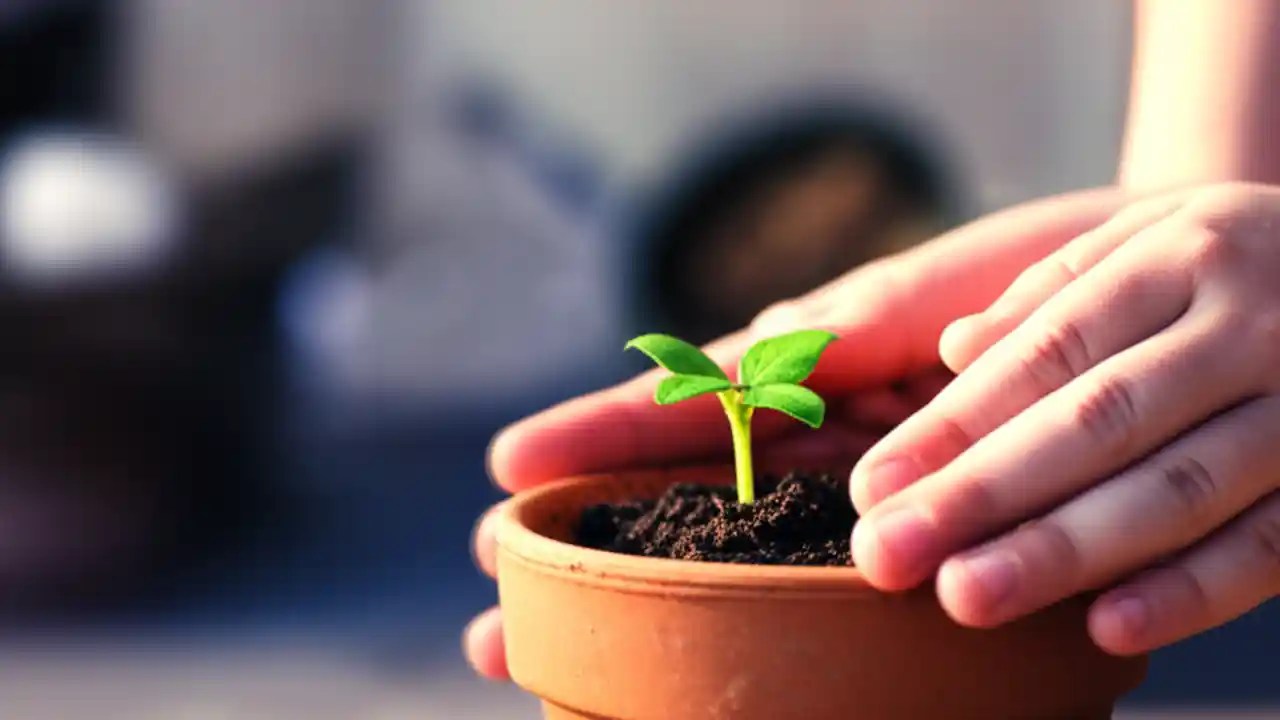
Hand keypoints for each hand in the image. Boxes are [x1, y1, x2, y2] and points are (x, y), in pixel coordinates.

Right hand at [465, 186, 1131, 678]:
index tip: (510, 459)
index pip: (683, 407)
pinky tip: (693, 649)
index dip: (599, 433)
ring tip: (552, 624)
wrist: (1145, 321)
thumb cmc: (1033, 288)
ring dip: (644, 590)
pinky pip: (830, 590)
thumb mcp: (920, 295)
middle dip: (590, 532)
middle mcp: (822, 454)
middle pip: (685, 497)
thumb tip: (733, 355)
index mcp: (808, 380)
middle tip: (498, 575)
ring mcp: (865, 507)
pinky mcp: (921, 548)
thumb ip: (831, 329)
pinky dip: (759, 623)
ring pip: (740, 556)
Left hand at [851, 183, 1279, 655]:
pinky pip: (1271, 545)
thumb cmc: (1238, 262)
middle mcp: (1250, 323)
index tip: (875, 486)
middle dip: (984, 495)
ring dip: (1066, 551)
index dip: (955, 424)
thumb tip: (955, 349)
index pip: (1050, 349)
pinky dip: (1192, 590)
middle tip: (888, 553)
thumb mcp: (1153, 238)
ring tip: (967, 595)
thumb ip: (1055, 291)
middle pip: (1098, 420)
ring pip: (1179, 487)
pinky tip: (1105, 626)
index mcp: (1184, 253)